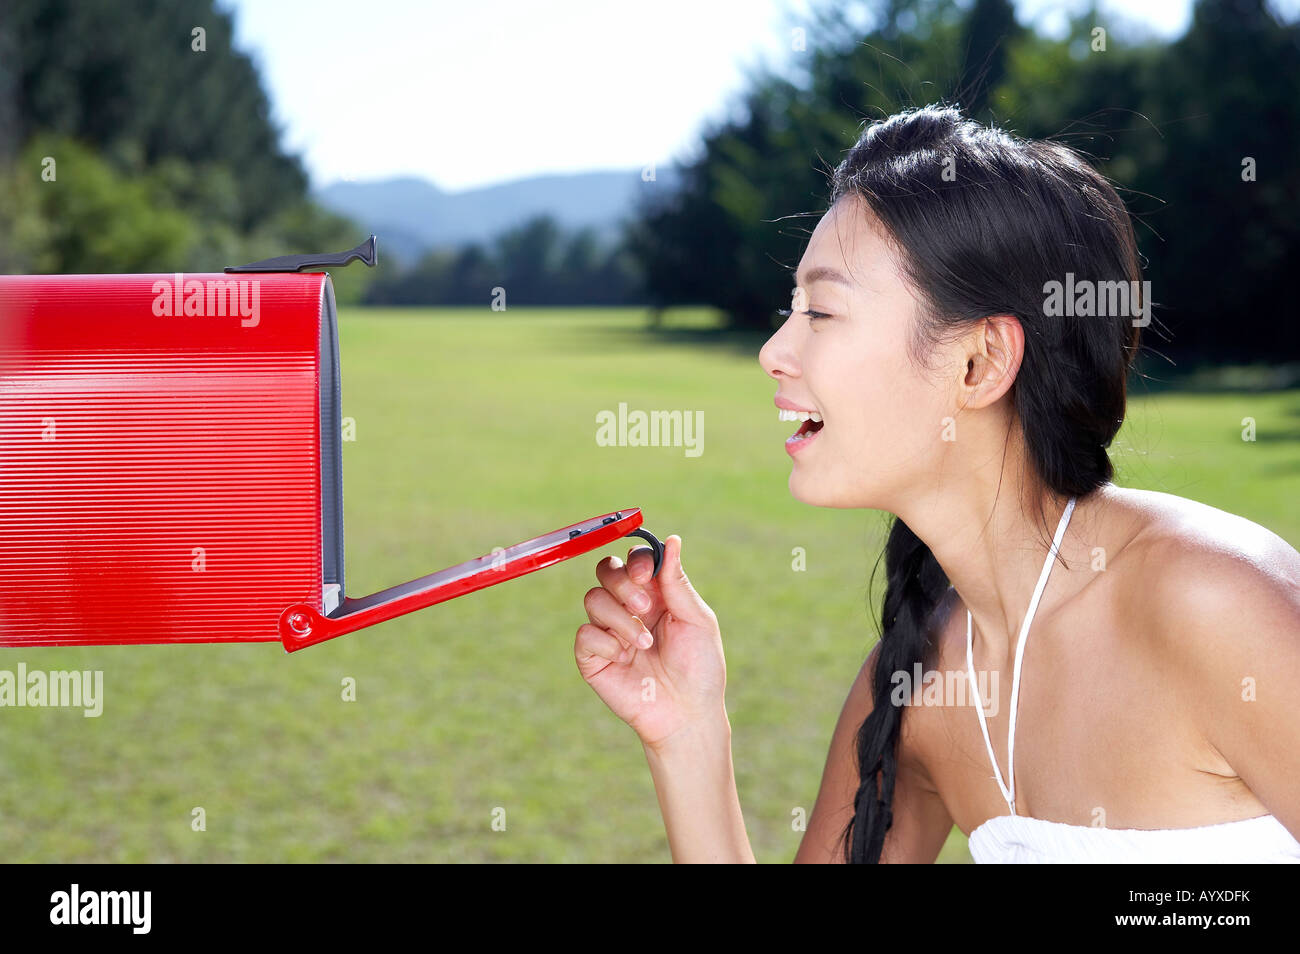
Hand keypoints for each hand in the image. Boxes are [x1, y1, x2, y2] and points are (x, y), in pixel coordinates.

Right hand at [574, 534, 726, 750]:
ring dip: (620, 618)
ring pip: (593, 599)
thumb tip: (672, 540)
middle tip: (644, 606)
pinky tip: (624, 659)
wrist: (686, 713)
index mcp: (655, 594)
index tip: (645, 575)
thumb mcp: (696, 620)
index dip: (635, 561)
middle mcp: (629, 608)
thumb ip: (677, 582)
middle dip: (622, 583)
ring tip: (644, 644)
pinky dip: (605, 642)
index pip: (634, 560)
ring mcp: (609, 631)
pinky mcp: (593, 657)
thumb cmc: (699, 668)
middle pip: (606, 570)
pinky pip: (585, 634)